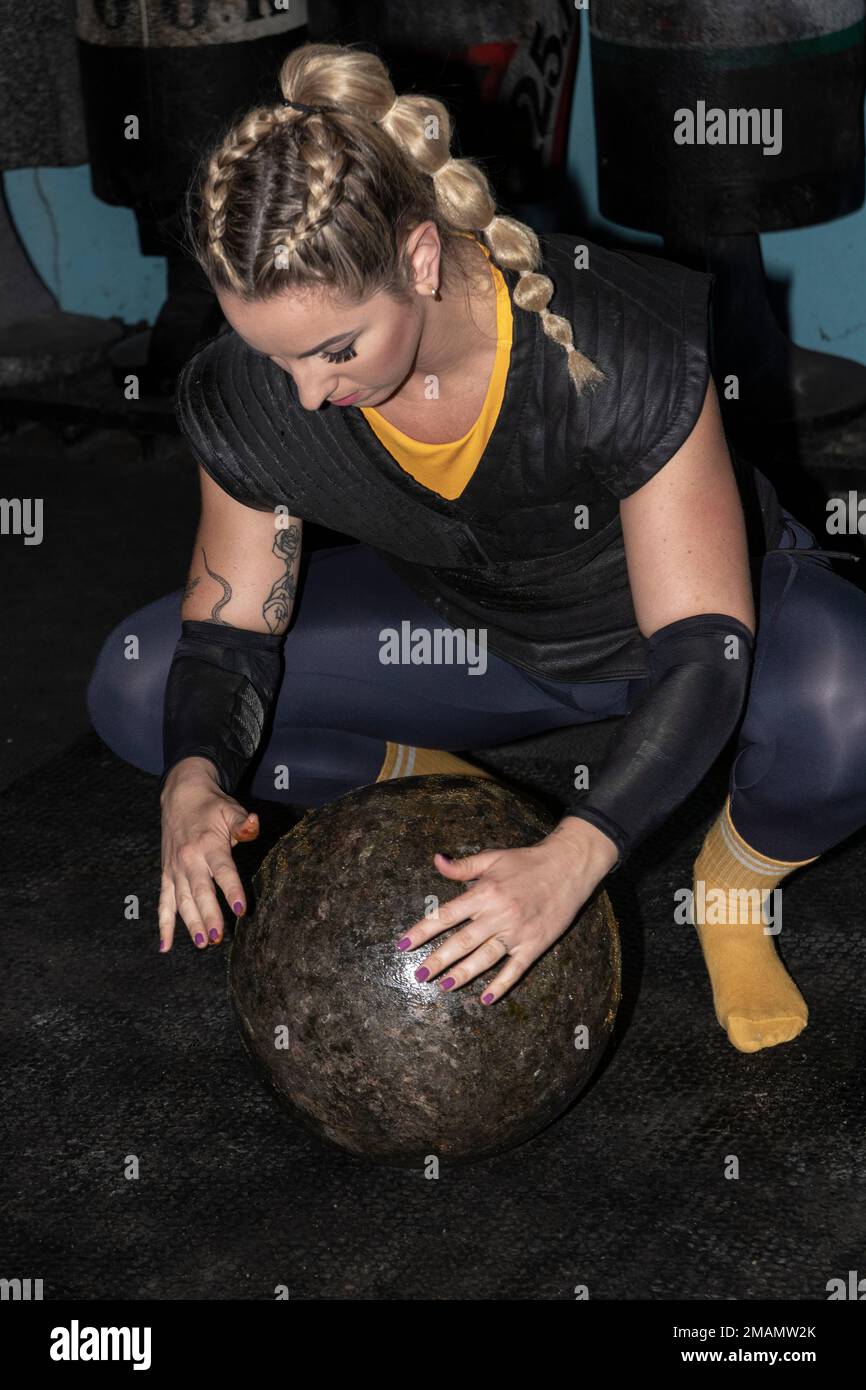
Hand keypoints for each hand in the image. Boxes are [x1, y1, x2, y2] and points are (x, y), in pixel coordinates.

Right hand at [158, 757, 259, 952]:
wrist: (180, 795)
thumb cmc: (211, 806)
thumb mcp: (231, 810)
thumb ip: (243, 823)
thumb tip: (254, 824)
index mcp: (208, 845)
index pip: (223, 872)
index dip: (232, 891)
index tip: (241, 910)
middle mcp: (189, 859)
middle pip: (200, 891)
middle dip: (208, 916)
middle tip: (217, 938)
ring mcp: (175, 869)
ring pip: (182, 901)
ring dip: (190, 923)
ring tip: (202, 943)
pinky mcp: (166, 875)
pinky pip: (163, 903)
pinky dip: (164, 925)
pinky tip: (166, 946)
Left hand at [394, 819, 616, 1003]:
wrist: (569, 866)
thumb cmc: (527, 861)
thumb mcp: (493, 857)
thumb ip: (463, 866)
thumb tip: (436, 861)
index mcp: (484, 893)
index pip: (446, 915)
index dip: (422, 931)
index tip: (402, 944)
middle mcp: (498, 915)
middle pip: (461, 942)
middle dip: (438, 960)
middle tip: (419, 974)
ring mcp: (517, 933)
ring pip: (484, 959)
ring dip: (463, 974)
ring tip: (443, 986)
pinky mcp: (534, 945)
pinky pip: (515, 971)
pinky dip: (500, 986)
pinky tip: (486, 999)